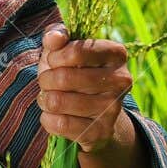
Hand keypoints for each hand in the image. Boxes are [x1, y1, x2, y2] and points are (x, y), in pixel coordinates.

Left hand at [37, 29, 134, 154]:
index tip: (54, 61)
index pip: (76, 51)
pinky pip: (59, 123)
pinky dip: (48, 119)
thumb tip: (54, 38)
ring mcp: (113, 108)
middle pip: (64, 77)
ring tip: (51, 99)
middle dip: (46, 80)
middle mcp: (121, 80)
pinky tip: (56, 116)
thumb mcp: (64, 50)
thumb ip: (56, 35)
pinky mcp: (101, 132)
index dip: (55, 57)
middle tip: (49, 83)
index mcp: (116, 53)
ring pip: (58, 101)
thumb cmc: (74, 73)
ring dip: (45, 100)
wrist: (93, 115)